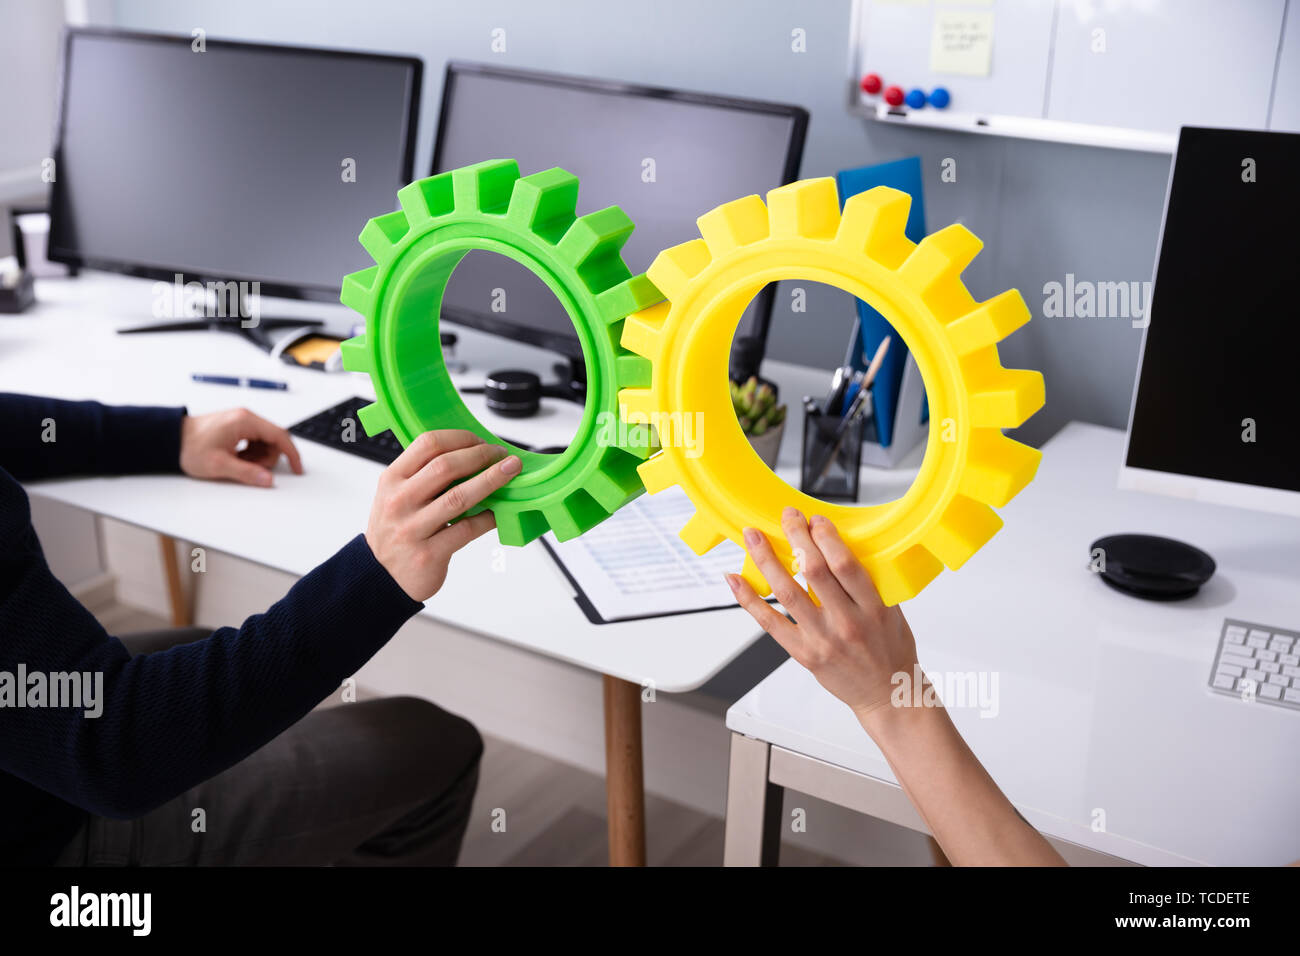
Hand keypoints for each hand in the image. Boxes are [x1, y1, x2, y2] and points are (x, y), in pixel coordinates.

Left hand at [180, 408, 303, 486]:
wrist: (170, 438)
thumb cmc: (189, 447)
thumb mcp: (219, 464)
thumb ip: (247, 473)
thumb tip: (268, 480)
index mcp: (245, 421)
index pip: (280, 436)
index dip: (292, 454)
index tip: (298, 469)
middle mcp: (246, 417)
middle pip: (274, 440)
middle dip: (267, 458)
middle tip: (250, 468)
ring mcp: (241, 421)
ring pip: (265, 442)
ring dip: (258, 456)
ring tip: (237, 462)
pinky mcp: (236, 427)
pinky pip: (255, 441)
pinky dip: (250, 453)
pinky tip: (235, 458)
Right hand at [365, 429, 520, 602]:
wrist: (380, 576)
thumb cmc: (395, 531)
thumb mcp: (396, 496)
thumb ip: (424, 475)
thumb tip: (471, 455)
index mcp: (392, 480)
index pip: (428, 444)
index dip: (461, 438)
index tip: (481, 440)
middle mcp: (399, 501)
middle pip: (446, 466)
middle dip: (480, 456)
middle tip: (501, 454)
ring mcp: (413, 529)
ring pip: (459, 497)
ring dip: (491, 480)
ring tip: (510, 471)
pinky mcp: (429, 554)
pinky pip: (467, 530)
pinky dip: (488, 518)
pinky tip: (499, 511)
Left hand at [726, 507, 919, 724]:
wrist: (887, 694)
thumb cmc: (891, 650)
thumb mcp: (893, 611)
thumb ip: (868, 582)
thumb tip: (837, 546)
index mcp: (873, 609)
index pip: (845, 565)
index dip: (826, 537)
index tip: (815, 519)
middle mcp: (847, 623)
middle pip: (814, 572)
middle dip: (796, 537)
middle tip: (786, 517)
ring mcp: (822, 640)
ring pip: (787, 592)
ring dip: (766, 560)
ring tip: (753, 536)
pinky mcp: (804, 654)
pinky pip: (770, 622)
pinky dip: (750, 599)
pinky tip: (736, 580)